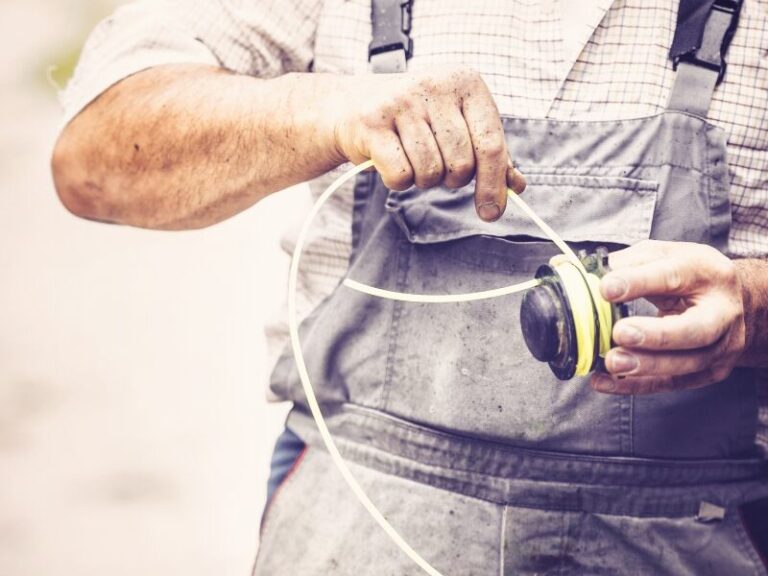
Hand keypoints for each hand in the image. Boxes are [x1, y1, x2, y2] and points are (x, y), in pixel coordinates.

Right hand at [331, 67, 525, 220]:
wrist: (353, 106)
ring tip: (412, 160)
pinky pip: (401, 176)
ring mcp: (401, 101)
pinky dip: (398, 181)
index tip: (492, 212)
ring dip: (424, 180)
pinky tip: (391, 162)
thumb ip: (491, 155)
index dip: (493, 184)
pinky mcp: (372, 122)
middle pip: (461, 163)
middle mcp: (435, 84)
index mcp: (466, 82)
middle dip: (452, 179)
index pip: (491, 143)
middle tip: (437, 166)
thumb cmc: (417, 120)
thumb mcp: (458, 127)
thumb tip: (517, 187)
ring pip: (431, 172)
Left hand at [590, 240, 746, 394]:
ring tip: (611, 362)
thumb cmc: (689, 275)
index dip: (638, 282)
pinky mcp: (710, 372)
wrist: (731, 301)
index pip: (674, 276)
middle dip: (657, 335)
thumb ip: (633, 261)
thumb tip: (596, 273)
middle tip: (621, 333)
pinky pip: (669, 384)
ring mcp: (721, 347)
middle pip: (695, 330)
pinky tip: (604, 382)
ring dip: (645, 366)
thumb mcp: (666, 255)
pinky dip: (635, 385)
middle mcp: (723, 313)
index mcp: (709, 274)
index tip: (606, 289)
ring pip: (685, 364)